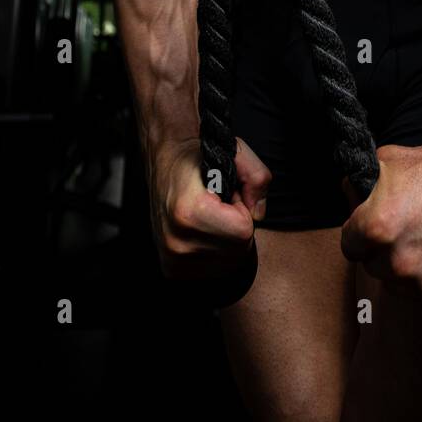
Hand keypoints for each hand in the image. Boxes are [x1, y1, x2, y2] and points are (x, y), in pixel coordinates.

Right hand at [149, 136, 270, 280]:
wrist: (163, 162)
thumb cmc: (198, 157)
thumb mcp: (235, 151)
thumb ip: (257, 176)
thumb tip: (258, 213)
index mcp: (189, 213)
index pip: (243, 232)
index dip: (243, 210)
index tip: (228, 195)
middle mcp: (177, 241)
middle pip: (237, 251)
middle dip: (237, 227)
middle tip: (219, 205)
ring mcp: (172, 259)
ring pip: (228, 263)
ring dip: (227, 240)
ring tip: (211, 216)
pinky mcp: (171, 269)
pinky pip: (213, 270)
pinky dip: (216, 252)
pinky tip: (203, 231)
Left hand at [340, 140, 421, 312]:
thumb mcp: (390, 160)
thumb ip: (360, 184)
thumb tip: (348, 195)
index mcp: (376, 230)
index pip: (350, 246)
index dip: (362, 233)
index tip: (377, 227)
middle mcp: (399, 263)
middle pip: (375, 267)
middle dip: (385, 251)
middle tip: (410, 231)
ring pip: (402, 286)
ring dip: (411, 270)